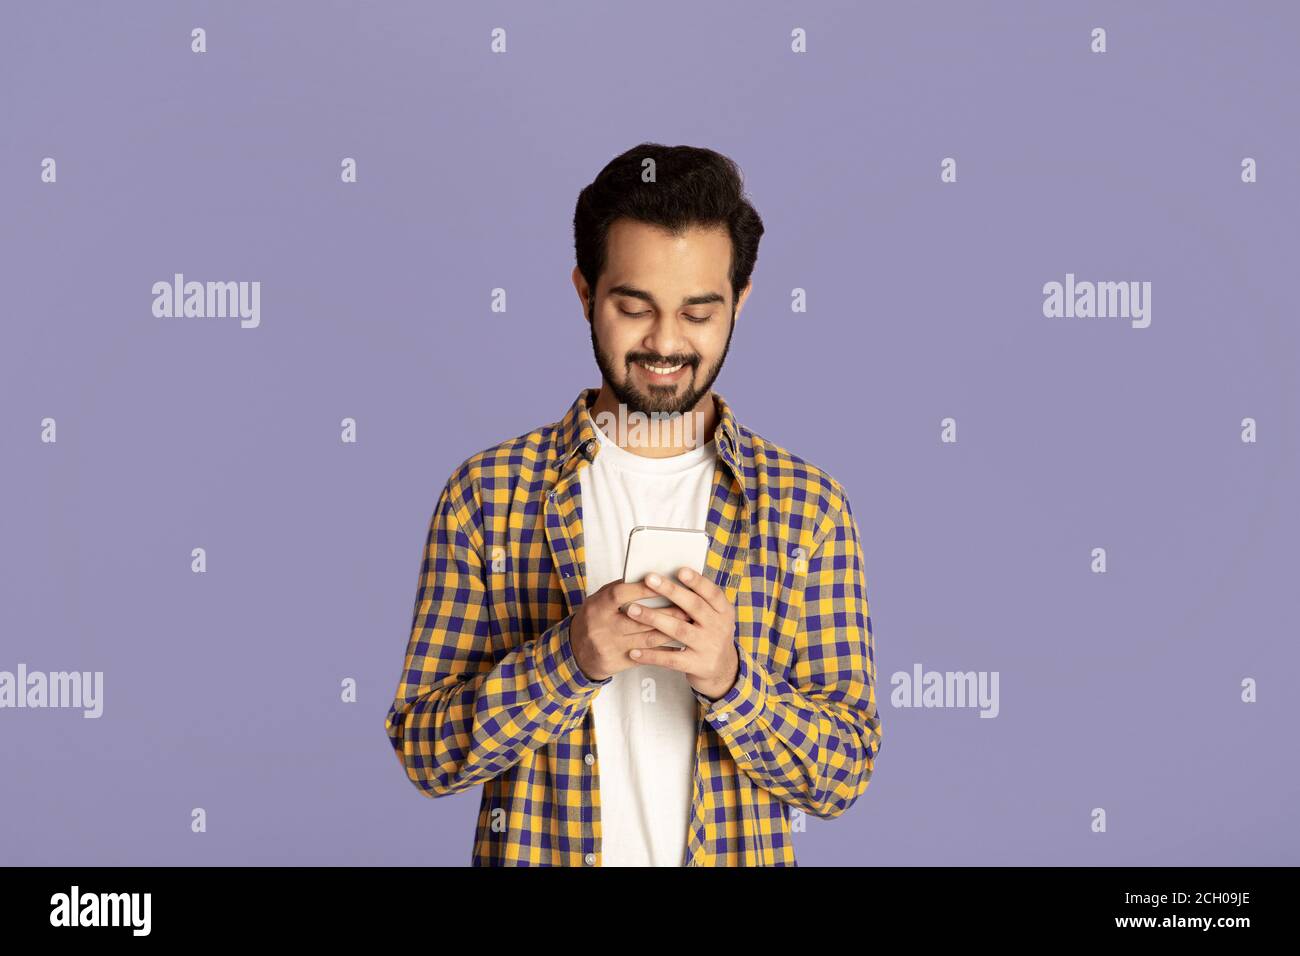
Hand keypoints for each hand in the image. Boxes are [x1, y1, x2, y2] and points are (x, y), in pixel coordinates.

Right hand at [569, 578, 692, 681]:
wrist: (576, 653)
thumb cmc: (593, 620)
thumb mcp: (598, 600)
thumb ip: (619, 589)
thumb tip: (647, 578)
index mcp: (597, 607)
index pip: (621, 594)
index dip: (643, 589)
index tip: (664, 584)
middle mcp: (602, 627)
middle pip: (639, 619)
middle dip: (666, 613)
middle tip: (687, 607)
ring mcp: (610, 647)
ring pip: (646, 640)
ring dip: (670, 631)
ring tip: (687, 624)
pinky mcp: (618, 663)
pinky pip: (646, 657)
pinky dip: (664, 651)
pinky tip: (679, 644)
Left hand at [622, 568, 738, 700]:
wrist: (723, 669)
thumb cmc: (710, 634)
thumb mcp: (713, 616)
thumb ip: (697, 599)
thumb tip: (668, 575)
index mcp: (723, 611)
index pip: (712, 593)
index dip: (697, 581)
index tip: (680, 570)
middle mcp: (718, 627)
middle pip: (694, 606)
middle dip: (670, 591)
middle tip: (649, 579)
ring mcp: (708, 647)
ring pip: (679, 630)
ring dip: (654, 618)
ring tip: (632, 610)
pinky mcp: (697, 665)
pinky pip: (671, 659)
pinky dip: (651, 655)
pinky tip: (634, 651)